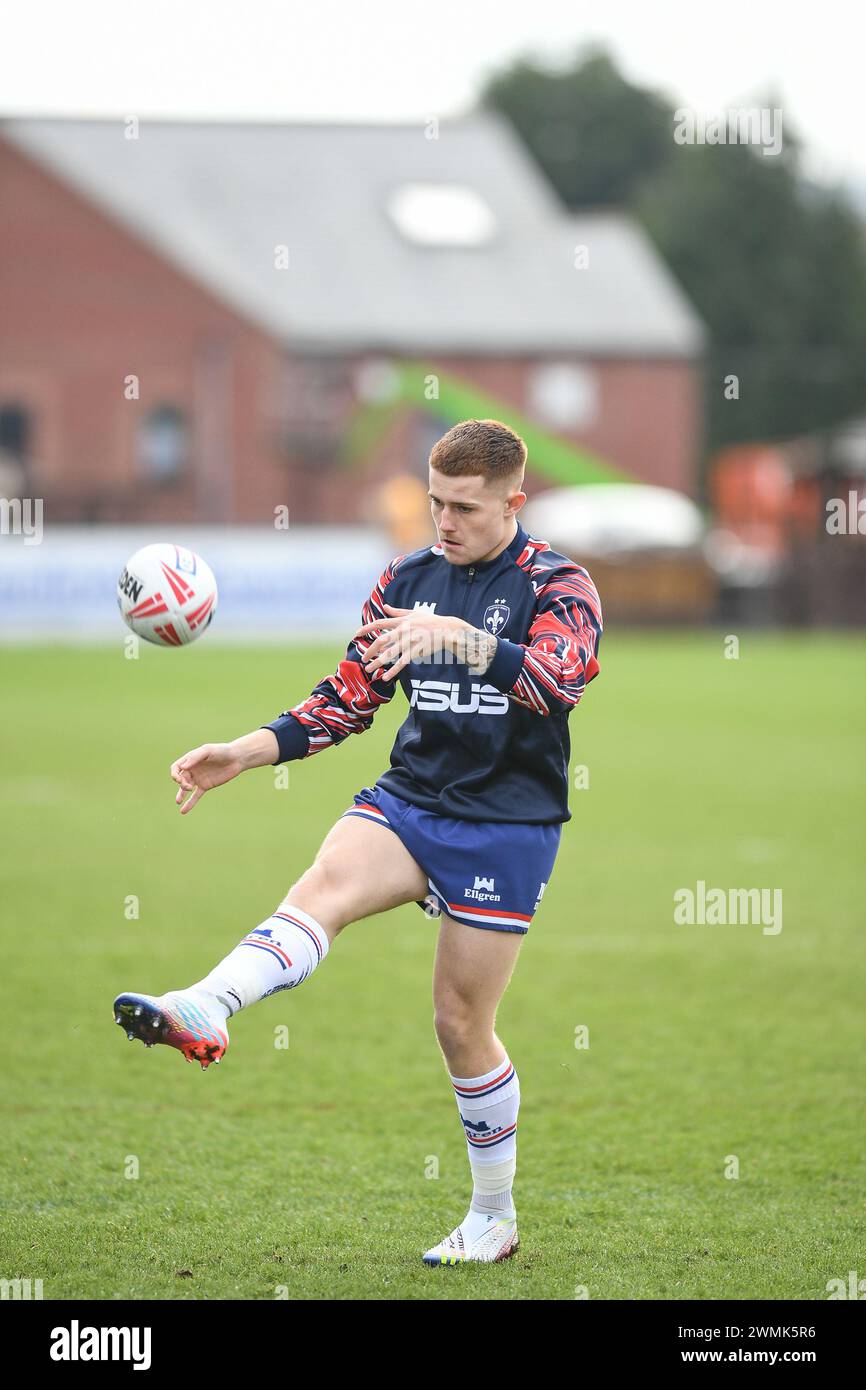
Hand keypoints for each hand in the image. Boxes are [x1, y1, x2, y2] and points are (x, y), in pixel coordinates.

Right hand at [170, 742, 245, 814]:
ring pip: (185, 788)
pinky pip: (195, 796)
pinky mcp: (206, 786)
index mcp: (190, 760)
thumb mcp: (207, 750)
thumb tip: (182, 767)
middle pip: (180, 779)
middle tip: (189, 787)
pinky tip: (183, 811)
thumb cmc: (221, 751)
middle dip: (182, 784)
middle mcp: (193, 770)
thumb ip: (194, 757)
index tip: (180, 779)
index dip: (175, 774)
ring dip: (181, 795)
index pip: (176, 768)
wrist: (236, 758)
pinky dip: (190, 803)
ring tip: (178, 801)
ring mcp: (199, 778)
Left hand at [353, 603, 473, 681]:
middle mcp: (403, 630)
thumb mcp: (413, 613)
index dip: (367, 628)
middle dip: (370, 649)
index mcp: (401, 621)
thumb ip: (397, 611)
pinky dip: (393, 671)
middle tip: (363, 657)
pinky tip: (386, 677)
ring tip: (369, 669)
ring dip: (378, 662)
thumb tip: (385, 606)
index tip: (356, 634)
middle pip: (382, 640)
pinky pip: (402, 662)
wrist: (446, 629)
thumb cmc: (430, 621)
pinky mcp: (416, 651)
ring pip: (390, 653)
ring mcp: (410, 641)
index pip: (380, 623)